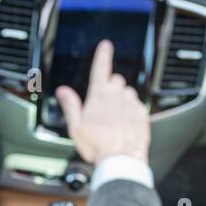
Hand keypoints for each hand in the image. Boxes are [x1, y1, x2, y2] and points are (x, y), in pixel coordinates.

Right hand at [54, 40, 149, 165]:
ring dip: (122, 101)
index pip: (101, 67)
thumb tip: (63, 91)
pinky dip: (132, 112)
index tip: (106, 46)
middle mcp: (118, 94)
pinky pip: (137, 106)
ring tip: (115, 121)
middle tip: (104, 107)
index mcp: (99, 94)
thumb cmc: (97, 145)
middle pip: (116, 80)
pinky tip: (125, 126)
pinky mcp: (143, 113)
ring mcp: (132, 103)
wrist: (120, 159)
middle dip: (111, 88)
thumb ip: (70, 105)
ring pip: (128, 93)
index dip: (103, 55)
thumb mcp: (76, 126)